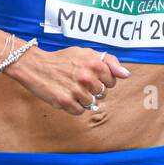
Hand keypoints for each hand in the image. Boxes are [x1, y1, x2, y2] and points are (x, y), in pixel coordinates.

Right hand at [4, 44, 130, 114]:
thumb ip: (109, 62)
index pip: (111, 81)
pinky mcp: (65, 102)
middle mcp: (86, 77)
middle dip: (93, 90)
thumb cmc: (63, 60)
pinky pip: (80, 111)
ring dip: (83, 98)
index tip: (91, 76)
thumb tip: (127, 75)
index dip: (102, 80)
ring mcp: (76, 90)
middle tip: (79, 82)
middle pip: (102, 94)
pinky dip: (74, 106)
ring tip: (72, 88)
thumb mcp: (86, 53)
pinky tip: (66, 95)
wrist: (36, 66)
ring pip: (91, 103)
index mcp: (94, 63)